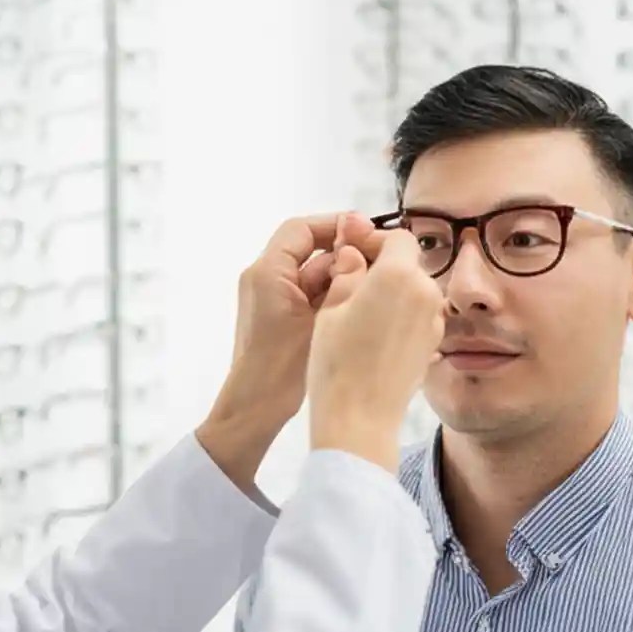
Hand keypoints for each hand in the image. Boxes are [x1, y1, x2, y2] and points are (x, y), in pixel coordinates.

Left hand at [197, 213, 373, 491]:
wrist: (256, 405)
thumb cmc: (283, 364)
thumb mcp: (318, 316)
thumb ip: (335, 277)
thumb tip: (354, 249)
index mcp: (267, 272)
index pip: (302, 229)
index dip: (335, 225)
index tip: (367, 232)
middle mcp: (263, 278)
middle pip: (308, 249)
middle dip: (342, 253)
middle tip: (376, 260)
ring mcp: (269, 297)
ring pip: (311, 272)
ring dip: (339, 275)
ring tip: (371, 284)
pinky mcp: (277, 315)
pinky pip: (307, 293)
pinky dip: (330, 294)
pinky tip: (356, 303)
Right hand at [306, 223, 444, 471]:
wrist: (359, 419)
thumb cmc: (338, 364)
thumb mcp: (331, 307)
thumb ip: (347, 270)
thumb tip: (353, 249)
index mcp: (398, 275)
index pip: (396, 237)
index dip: (373, 239)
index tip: (352, 250)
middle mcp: (425, 293)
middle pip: (407, 262)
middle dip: (381, 264)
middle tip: (349, 279)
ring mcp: (433, 320)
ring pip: (413, 289)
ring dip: (390, 290)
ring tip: (358, 310)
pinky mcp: (433, 344)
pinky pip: (417, 315)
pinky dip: (399, 314)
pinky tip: (373, 333)